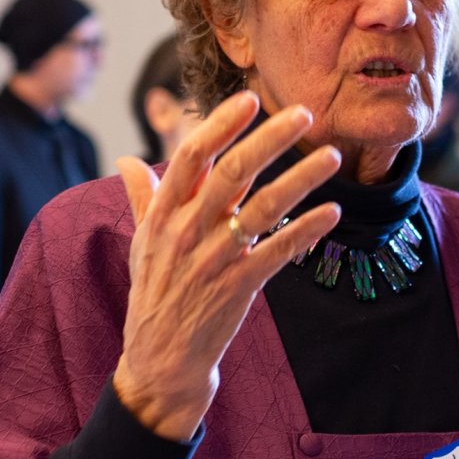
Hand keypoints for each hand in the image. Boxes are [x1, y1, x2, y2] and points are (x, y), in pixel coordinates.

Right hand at [111, 91, 340, 440]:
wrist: (160, 361)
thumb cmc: (155, 295)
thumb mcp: (142, 244)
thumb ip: (143, 198)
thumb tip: (127, 161)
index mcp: (164, 215)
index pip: (191, 157)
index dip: (220, 124)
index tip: (249, 98)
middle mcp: (188, 232)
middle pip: (232, 173)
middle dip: (270, 139)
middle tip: (304, 113)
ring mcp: (214, 260)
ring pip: (263, 210)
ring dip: (301, 180)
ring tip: (331, 157)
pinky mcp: (239, 288)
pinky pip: (278, 252)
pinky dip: (306, 230)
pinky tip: (331, 212)